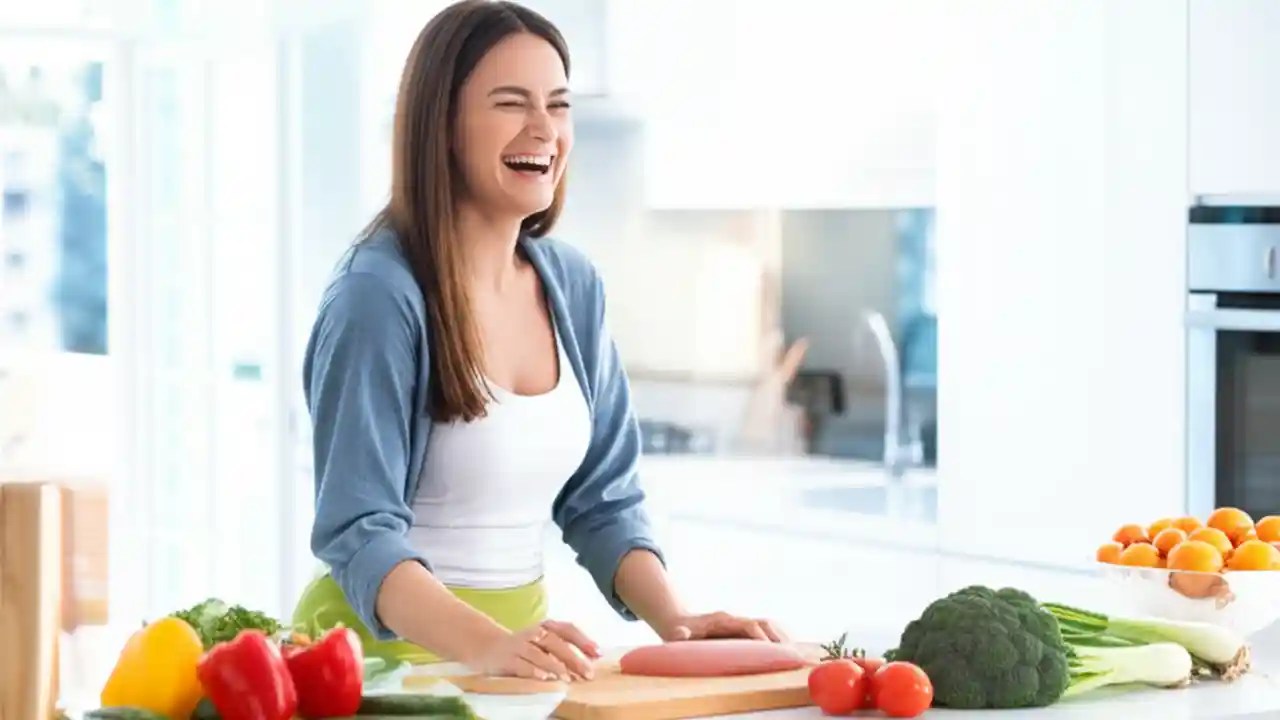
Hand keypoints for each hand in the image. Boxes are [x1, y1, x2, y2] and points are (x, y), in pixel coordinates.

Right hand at [470, 620, 601, 680]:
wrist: (486, 646)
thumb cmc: (522, 647)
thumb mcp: (541, 643)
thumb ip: (562, 649)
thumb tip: (590, 660)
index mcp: (545, 628)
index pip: (567, 629)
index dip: (583, 640)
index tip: (598, 653)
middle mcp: (533, 634)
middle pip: (555, 642)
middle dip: (573, 658)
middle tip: (587, 672)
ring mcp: (518, 646)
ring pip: (538, 653)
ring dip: (554, 665)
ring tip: (567, 677)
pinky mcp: (506, 659)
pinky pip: (520, 664)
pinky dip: (532, 671)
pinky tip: (543, 679)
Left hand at [656, 611, 788, 642]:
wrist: (682, 622)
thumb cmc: (682, 632)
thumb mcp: (678, 634)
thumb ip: (680, 634)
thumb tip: (681, 633)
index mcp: (724, 620)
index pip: (748, 624)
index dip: (760, 636)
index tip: (770, 649)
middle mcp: (736, 619)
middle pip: (764, 622)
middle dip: (778, 636)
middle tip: (790, 653)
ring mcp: (741, 623)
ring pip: (769, 625)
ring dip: (782, 637)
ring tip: (795, 652)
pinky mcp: (745, 630)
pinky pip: (767, 630)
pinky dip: (780, 638)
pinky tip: (789, 649)